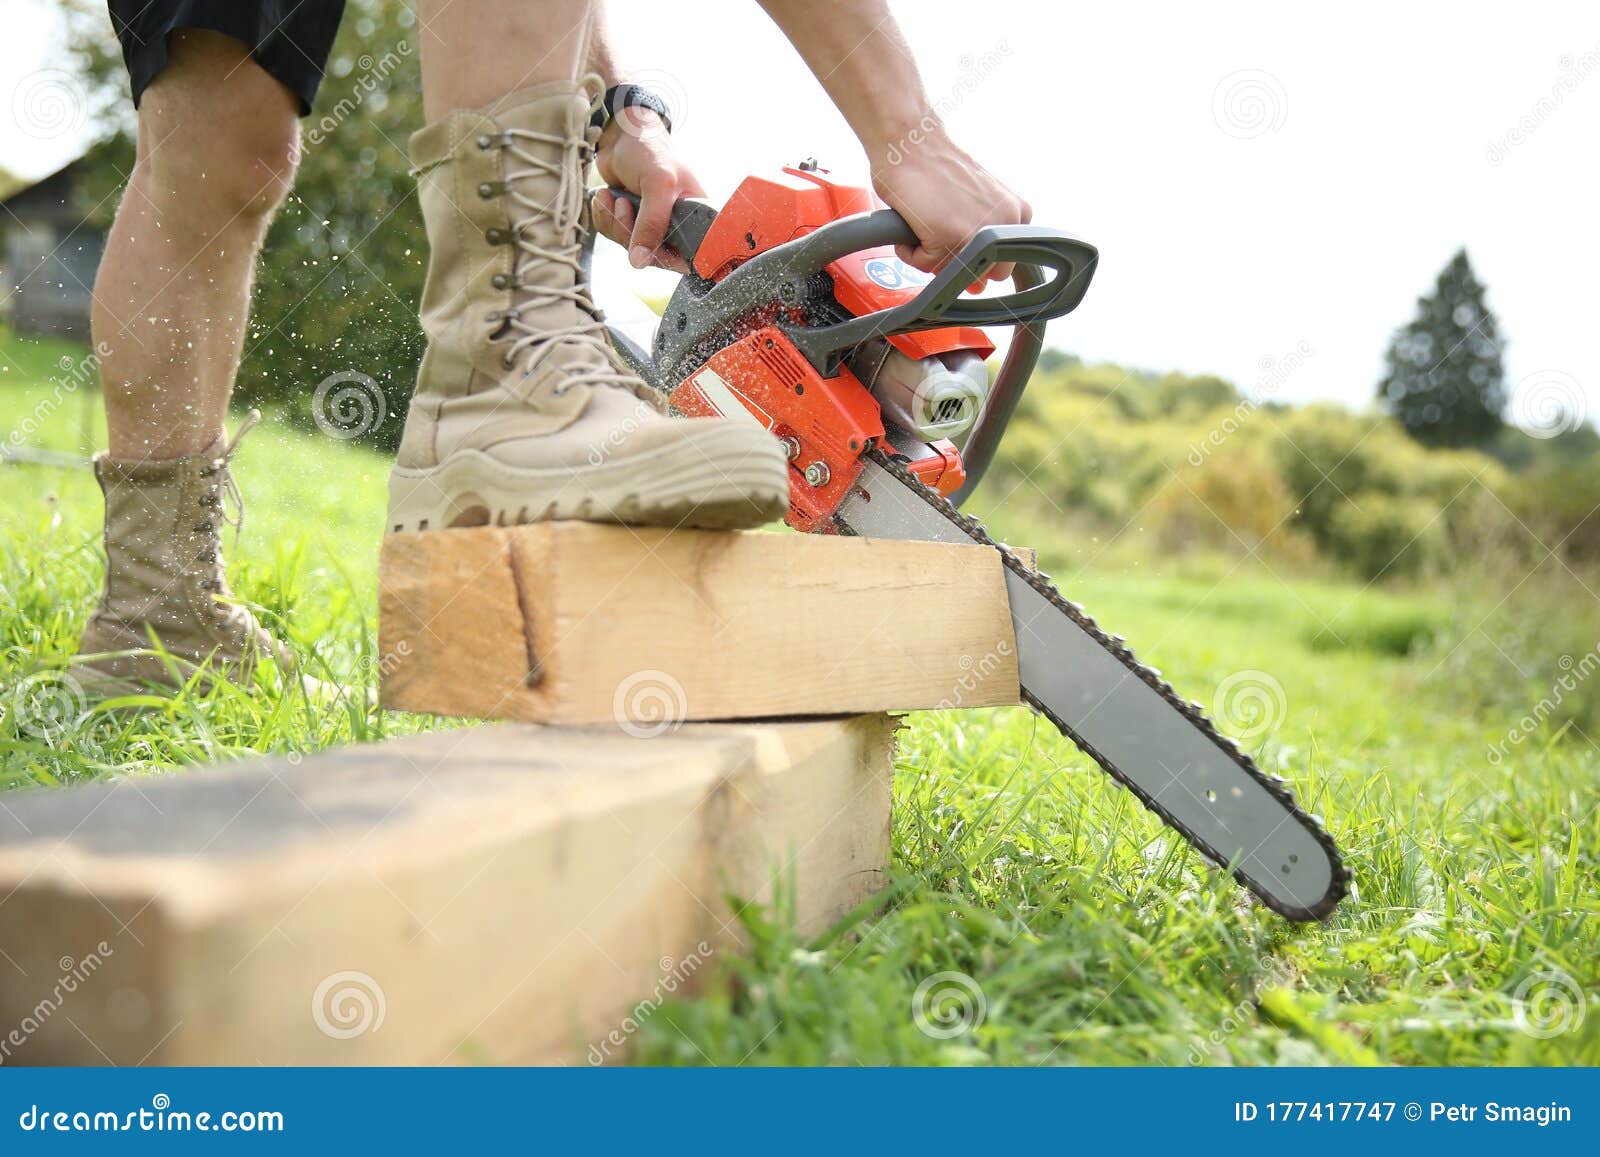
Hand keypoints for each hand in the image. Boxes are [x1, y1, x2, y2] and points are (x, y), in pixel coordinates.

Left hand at [592, 109, 704, 273]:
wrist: (621, 135)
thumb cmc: (650, 151)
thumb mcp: (658, 184)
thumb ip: (652, 223)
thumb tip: (639, 261)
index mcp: (695, 218)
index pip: (687, 257)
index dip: (667, 257)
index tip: (648, 244)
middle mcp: (676, 226)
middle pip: (652, 256)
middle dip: (630, 232)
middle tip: (625, 206)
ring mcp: (651, 225)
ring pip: (629, 248)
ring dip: (614, 221)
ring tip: (616, 196)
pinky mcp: (629, 221)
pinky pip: (613, 236)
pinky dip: (605, 218)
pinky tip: (607, 196)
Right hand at [868, 128, 1031, 285]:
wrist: (911, 140)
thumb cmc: (936, 167)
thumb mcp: (978, 201)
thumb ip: (985, 238)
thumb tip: (979, 286)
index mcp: (1019, 213)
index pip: (1002, 262)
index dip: (975, 255)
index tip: (958, 236)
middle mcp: (1006, 223)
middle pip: (983, 276)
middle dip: (958, 261)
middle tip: (939, 230)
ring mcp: (977, 233)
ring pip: (950, 273)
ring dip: (930, 255)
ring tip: (925, 220)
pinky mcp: (948, 239)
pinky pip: (923, 265)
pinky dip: (910, 250)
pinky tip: (912, 220)